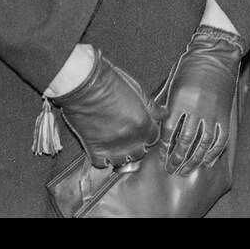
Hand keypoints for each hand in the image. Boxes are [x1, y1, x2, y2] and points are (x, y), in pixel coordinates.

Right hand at [55, 49, 159, 167]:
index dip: (148, 134)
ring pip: (123, 162)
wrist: (85, 85)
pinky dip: (104, 159)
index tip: (143, 130)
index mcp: (143, 124)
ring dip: (122, 155)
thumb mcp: (137, 91)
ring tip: (116, 144)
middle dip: (137, 145)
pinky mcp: (95, 150)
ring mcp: (113, 147)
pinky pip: (103, 164)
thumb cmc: (111, 83)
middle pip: (140, 152)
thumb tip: (164, 114)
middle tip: (129, 136)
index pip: (153, 138)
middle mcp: (131, 139)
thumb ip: (151, 107)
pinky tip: (103, 149)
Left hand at [155, 25, 243, 175]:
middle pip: (185, 141)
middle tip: (171, 168)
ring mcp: (213, 112)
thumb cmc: (191, 68)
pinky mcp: (225, 113)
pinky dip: (214, 153)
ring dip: (194, 160)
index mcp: (182, 100)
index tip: (162, 157)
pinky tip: (207, 161)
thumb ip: (169, 108)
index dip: (165, 148)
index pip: (170, 131)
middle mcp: (198, 108)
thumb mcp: (174, 86)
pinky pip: (220, 139)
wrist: (216, 55)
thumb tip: (160, 131)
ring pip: (203, 144)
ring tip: (186, 169)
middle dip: (177, 159)